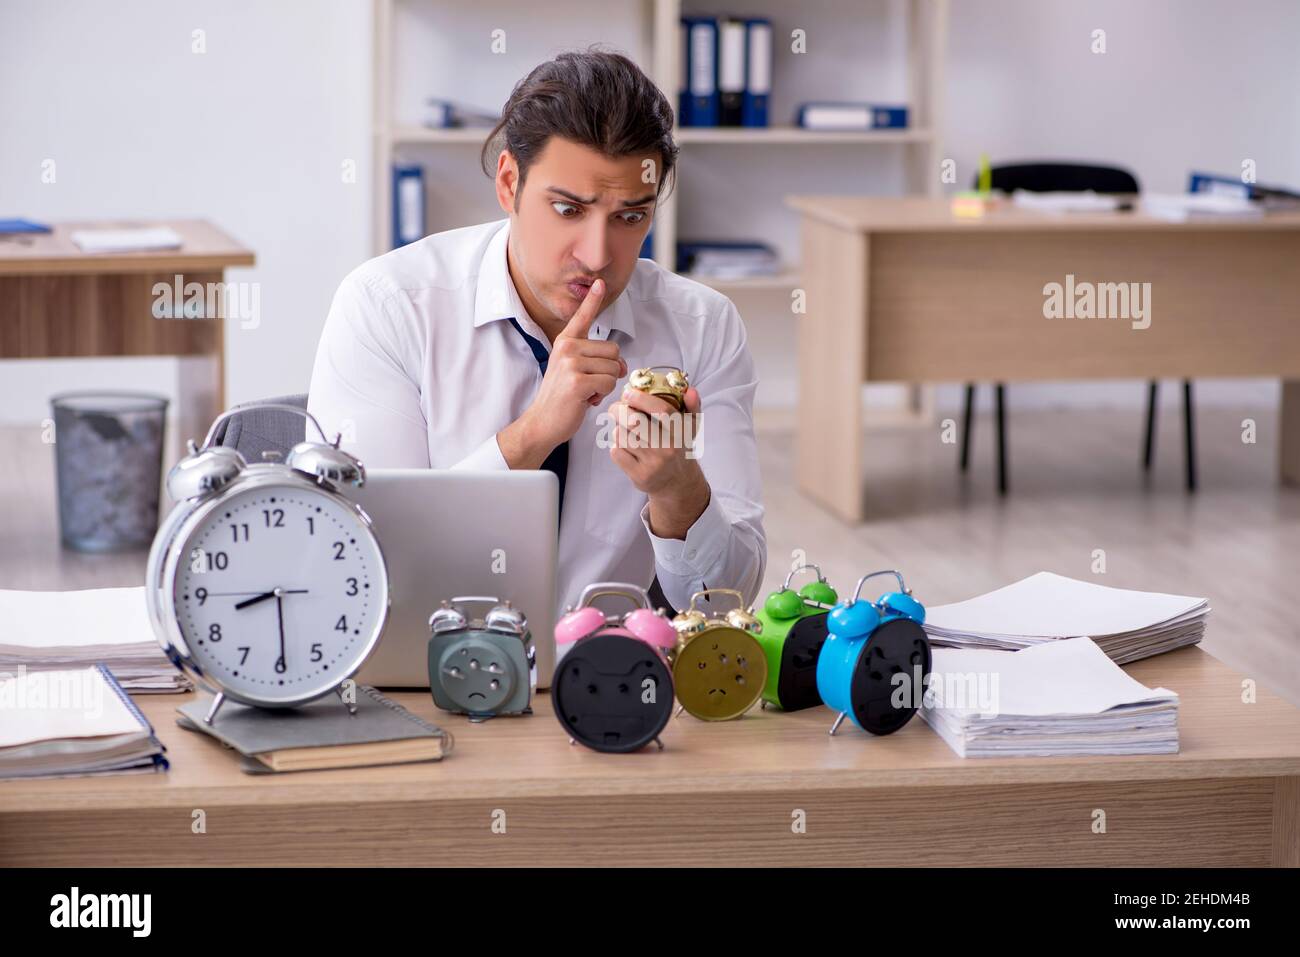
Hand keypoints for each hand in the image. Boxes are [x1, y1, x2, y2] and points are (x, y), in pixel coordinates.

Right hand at [497, 278, 626, 468]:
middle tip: (589, 384)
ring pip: (614, 368)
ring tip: (585, 392)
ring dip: (606, 385)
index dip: (592, 300)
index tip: (599, 282)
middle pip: (614, 350)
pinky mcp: (577, 381)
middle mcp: (567, 347)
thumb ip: (595, 360)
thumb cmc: (562, 398)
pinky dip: (602, 395)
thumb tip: (622, 363)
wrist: (542, 422)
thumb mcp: (573, 370)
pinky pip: (609, 383)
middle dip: (610, 371)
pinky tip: (585, 400)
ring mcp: (571, 363)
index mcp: (566, 342)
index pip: (583, 317)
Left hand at [608, 384, 709, 538]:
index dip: (641, 398)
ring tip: (623, 428)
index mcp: (681, 433)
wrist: (677, 482)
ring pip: (622, 436)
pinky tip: (625, 446)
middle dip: (619, 410)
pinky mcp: (640, 476)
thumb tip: (689, 390)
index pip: (661, 410)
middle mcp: (668, 449)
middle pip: (635, 422)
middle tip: (615, 407)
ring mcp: (653, 464)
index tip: (628, 393)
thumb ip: (692, 406)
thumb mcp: (690, 427)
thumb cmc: (679, 447)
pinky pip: (617, 453)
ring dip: (618, 429)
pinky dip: (616, 446)